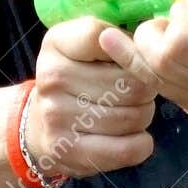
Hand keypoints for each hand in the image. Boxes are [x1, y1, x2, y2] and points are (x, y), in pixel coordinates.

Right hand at [27, 17, 158, 177]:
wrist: (40, 126)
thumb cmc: (77, 80)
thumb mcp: (86, 48)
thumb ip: (117, 39)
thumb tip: (147, 51)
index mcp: (56, 43)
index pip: (107, 38)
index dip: (132, 51)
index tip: (128, 60)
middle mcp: (52, 77)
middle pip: (132, 83)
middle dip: (146, 90)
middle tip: (135, 93)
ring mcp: (57, 115)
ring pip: (134, 116)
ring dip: (143, 116)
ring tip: (129, 113)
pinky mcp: (68, 149)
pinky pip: (127, 149)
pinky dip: (141, 144)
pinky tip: (132, 137)